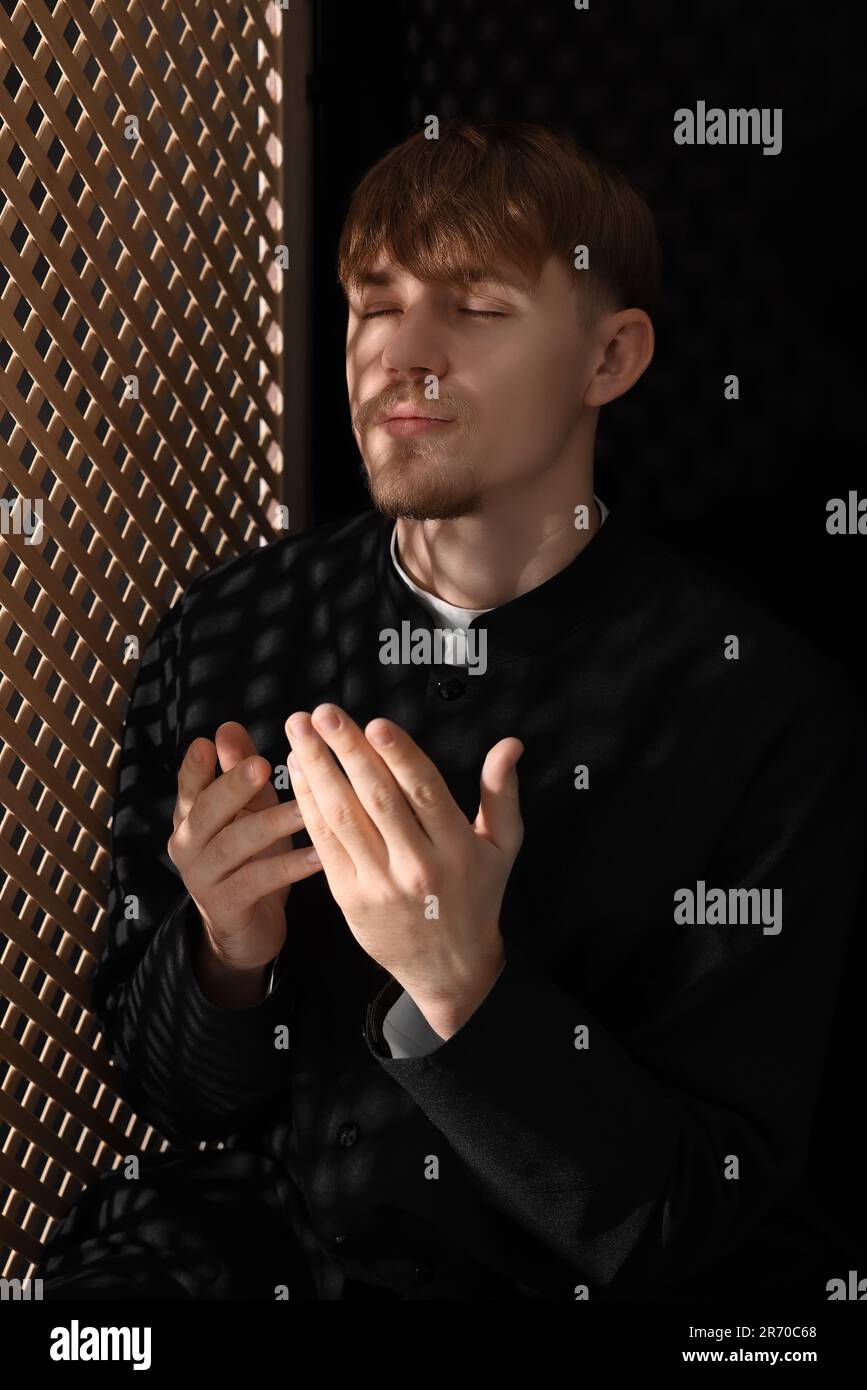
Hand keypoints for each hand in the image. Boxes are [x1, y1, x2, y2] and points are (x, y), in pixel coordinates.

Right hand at [167, 720, 323, 972]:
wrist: (246, 931)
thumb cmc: (251, 859)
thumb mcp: (247, 812)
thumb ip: (240, 773)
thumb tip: (229, 727)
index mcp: (191, 817)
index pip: (188, 786)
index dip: (196, 766)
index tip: (209, 741)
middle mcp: (188, 845)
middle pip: (206, 811)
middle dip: (233, 787)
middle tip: (260, 765)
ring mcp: (203, 877)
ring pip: (235, 844)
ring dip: (271, 823)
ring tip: (304, 808)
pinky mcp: (226, 906)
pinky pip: (258, 880)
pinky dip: (290, 866)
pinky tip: (319, 855)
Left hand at [284, 704, 523, 1036]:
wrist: (449, 968)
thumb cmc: (477, 897)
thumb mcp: (502, 846)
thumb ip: (501, 793)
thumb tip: (510, 744)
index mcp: (456, 848)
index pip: (423, 792)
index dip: (398, 756)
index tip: (374, 723)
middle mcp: (416, 865)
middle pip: (377, 799)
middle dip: (346, 751)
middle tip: (322, 714)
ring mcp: (379, 883)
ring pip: (343, 818)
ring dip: (317, 770)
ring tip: (298, 731)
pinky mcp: (349, 897)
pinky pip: (325, 844)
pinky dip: (309, 805)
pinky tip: (300, 772)